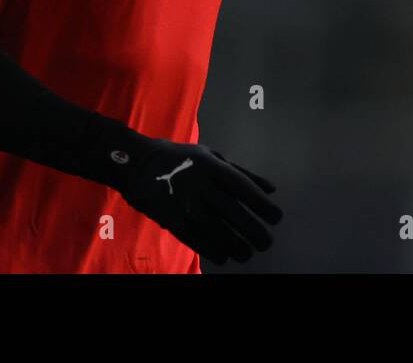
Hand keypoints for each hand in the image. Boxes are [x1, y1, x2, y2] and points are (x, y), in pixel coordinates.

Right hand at [114, 138, 281, 264]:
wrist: (136, 163)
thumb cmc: (181, 158)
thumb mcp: (211, 156)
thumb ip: (242, 172)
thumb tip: (272, 189)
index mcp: (211, 165)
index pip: (242, 186)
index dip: (261, 204)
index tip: (276, 218)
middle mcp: (198, 183)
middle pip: (232, 211)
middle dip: (253, 230)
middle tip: (266, 243)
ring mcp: (182, 202)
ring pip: (215, 229)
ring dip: (235, 245)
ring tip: (248, 253)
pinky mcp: (169, 218)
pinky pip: (194, 238)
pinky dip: (211, 249)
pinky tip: (224, 256)